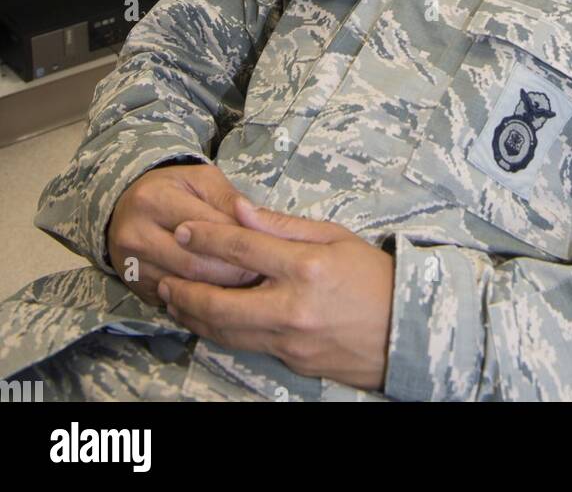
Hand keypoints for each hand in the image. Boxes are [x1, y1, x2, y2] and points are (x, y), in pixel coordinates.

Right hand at [107, 163, 260, 305]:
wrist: (127, 205)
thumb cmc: (174, 189)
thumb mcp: (202, 180)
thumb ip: (228, 199)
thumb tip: (256, 223)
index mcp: (154, 199)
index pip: (206, 227)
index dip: (240, 241)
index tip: (268, 251)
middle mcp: (136, 233)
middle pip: (195, 264)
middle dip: (233, 273)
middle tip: (262, 277)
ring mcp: (131, 264)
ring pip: (184, 286)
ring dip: (220, 290)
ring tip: (249, 288)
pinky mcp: (134, 285)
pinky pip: (173, 299)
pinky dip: (200, 300)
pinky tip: (221, 296)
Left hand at [158, 198, 394, 391]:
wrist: (405, 329)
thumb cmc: (372, 275)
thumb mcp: (334, 236)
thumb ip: (283, 226)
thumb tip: (241, 211)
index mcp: (307, 267)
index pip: (243, 248)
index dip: (208, 238)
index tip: (184, 230)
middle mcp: (293, 307)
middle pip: (221, 302)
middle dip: (186, 291)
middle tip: (164, 279)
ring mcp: (289, 340)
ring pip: (225, 332)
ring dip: (194, 317)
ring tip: (174, 301)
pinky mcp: (290, 362)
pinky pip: (244, 345)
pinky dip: (218, 332)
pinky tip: (205, 320)